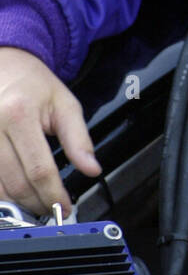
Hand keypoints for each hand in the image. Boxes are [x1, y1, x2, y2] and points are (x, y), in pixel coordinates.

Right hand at [0, 47, 100, 216]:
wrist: (5, 66)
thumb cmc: (33, 85)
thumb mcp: (64, 104)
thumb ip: (79, 139)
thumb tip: (92, 169)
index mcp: (18, 113)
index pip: (39, 169)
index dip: (54, 194)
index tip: (65, 206)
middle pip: (16, 183)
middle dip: (37, 203)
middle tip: (53, 208)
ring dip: (18, 203)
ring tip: (37, 203)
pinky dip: (2, 193)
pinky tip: (16, 193)